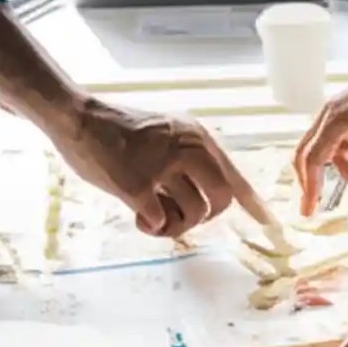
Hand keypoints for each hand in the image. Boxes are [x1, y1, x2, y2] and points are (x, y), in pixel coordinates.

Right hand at [48, 98, 258, 237]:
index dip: (253, 203)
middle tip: (181, 217)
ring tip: (154, 217)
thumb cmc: (119, 129)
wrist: (78, 118)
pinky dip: (152, 228)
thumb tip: (209, 196)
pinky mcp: (138, 186)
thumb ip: (189, 157)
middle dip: (206, 217)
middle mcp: (186, 149)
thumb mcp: (166, 131)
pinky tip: (138, 218)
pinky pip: (161, 222)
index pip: (234, 175)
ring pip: (193, 215)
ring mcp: (163, 167)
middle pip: (221, 200)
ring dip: (175, 226)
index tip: (269, 223)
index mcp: (196, 136)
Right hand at [293, 64, 347, 215]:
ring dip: (329, 166)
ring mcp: (334, 110)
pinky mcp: (345, 108)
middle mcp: (326, 115)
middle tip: (312, 203)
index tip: (310, 210)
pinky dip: (339, 154)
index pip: (312, 160)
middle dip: (308, 179)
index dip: (310, 187)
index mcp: (332, 123)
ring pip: (320, 145)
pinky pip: (333, 136)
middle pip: (305, 152)